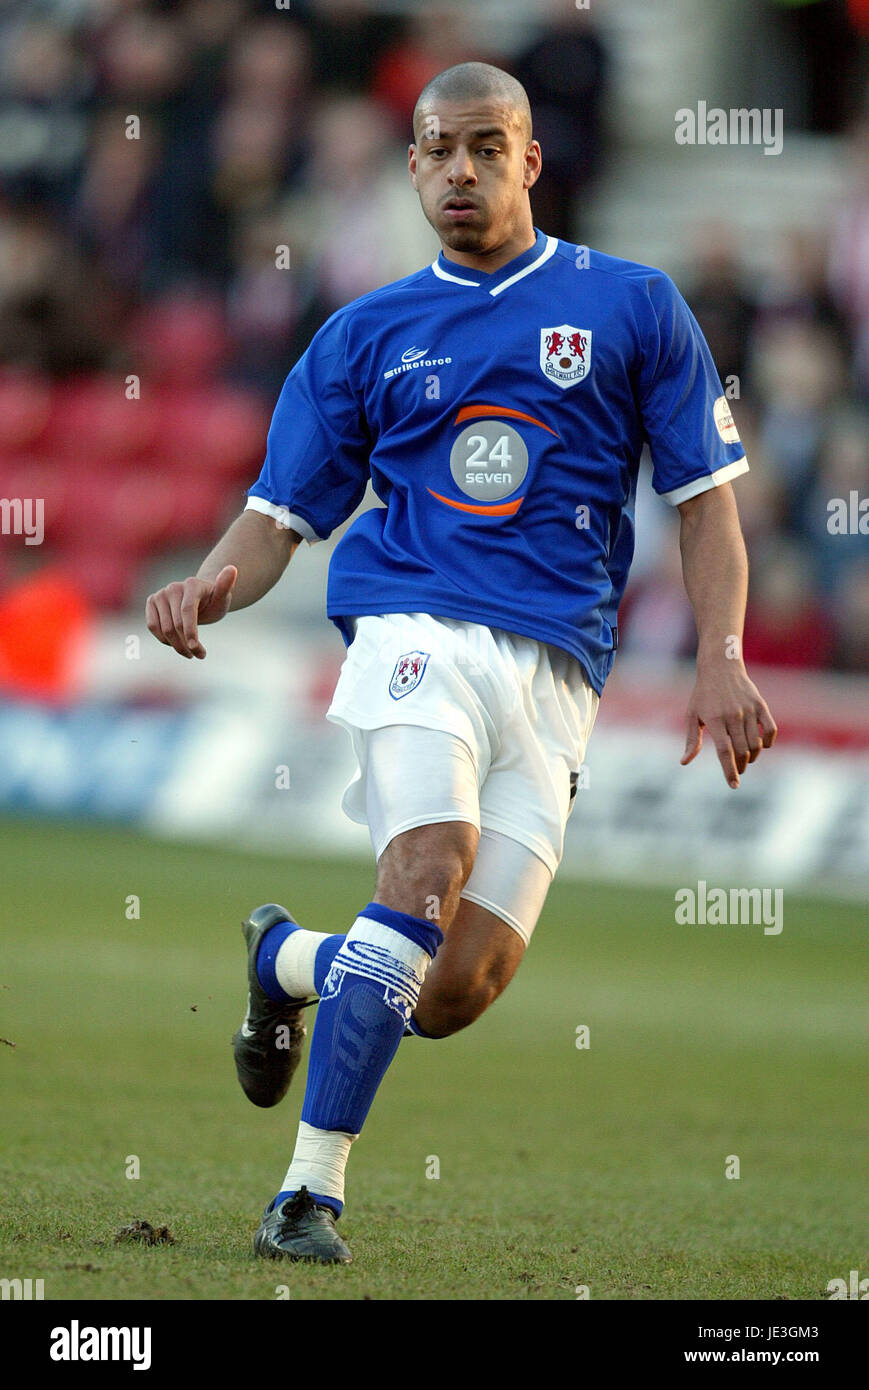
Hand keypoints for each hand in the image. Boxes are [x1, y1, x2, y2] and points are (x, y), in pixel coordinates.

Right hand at [145, 565, 236, 658]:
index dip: (191, 631)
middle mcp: (173, 588)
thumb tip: (233, 568)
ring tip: (190, 653)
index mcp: (191, 584)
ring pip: (163, 628)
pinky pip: (152, 625)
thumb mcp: (223, 596)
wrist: (201, 598)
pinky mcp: (151, 602)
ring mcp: (160, 594)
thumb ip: (226, 585)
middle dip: (187, 644)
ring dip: (176, 646)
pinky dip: (163, 639)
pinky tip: (176, 644)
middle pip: (176, 623)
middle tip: (200, 655)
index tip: (197, 648)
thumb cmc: (214, 599)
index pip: (187, 611)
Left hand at [681, 662, 776, 787]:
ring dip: (753, 757)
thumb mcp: (692, 715)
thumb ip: (691, 740)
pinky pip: (770, 730)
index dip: (729, 770)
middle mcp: (733, 715)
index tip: (734, 786)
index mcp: (714, 719)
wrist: (720, 667)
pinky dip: (768, 742)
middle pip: (741, 750)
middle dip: (741, 766)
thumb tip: (684, 762)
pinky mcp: (760, 705)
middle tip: (738, 771)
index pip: (725, 751)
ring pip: (756, 744)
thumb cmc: (703, 695)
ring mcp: (748, 710)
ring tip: (746, 759)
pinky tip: (761, 746)